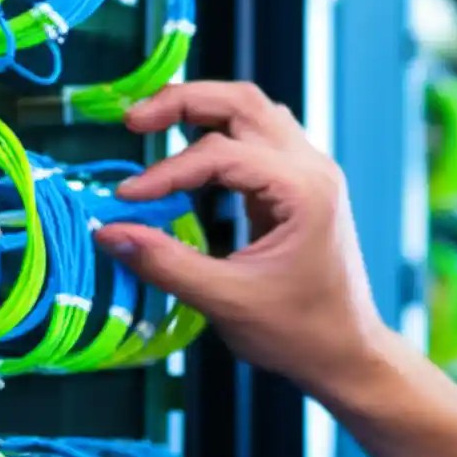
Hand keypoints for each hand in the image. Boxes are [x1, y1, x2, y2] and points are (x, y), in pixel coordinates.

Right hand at [94, 81, 389, 396]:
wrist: (347, 354)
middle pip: (243, 102)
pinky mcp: (301, 188)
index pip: (222, 152)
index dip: (167, 172)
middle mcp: (313, 169)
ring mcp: (312, 174)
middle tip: (133, 120)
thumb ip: (165, 263)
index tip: (128, 198)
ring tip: (153, 126)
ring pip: (253, 112)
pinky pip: (259, 140)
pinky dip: (220, 137)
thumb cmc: (300, 333)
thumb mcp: (227, 301)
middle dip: (184, 102)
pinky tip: (189, 159)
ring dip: (203, 111)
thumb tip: (109, 233)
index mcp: (304, 191)